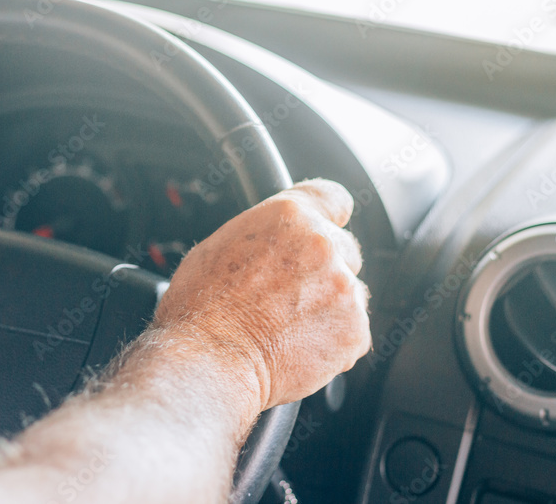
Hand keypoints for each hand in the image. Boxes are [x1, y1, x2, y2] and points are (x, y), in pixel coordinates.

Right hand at [154, 179, 370, 412]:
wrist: (210, 359)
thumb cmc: (201, 308)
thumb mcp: (220, 245)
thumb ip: (264, 235)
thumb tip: (274, 243)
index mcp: (288, 216)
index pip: (334, 197)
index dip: (330, 216)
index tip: (329, 226)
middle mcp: (322, 243)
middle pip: (345, 250)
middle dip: (324, 270)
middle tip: (290, 295)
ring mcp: (342, 287)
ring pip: (350, 293)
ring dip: (331, 307)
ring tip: (289, 327)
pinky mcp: (354, 329)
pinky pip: (353, 332)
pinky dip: (334, 342)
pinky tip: (299, 346)